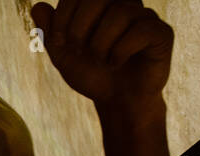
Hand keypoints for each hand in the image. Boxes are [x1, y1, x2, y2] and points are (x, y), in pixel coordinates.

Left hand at [31, 1, 172, 109]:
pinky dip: (121, 51)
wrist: (116, 101)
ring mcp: (146, 16)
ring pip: (120, 12)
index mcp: (102, 5)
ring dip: (100, 44)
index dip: (64, 15)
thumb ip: (50, 32)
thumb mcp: (63, 55)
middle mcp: (126, 4)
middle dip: (79, 26)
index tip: (59, 42)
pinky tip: (117, 63)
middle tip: (78, 51)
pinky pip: (141, 30)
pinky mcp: (162, 33)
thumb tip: (37, 6)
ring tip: (100, 60)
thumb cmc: (92, 74)